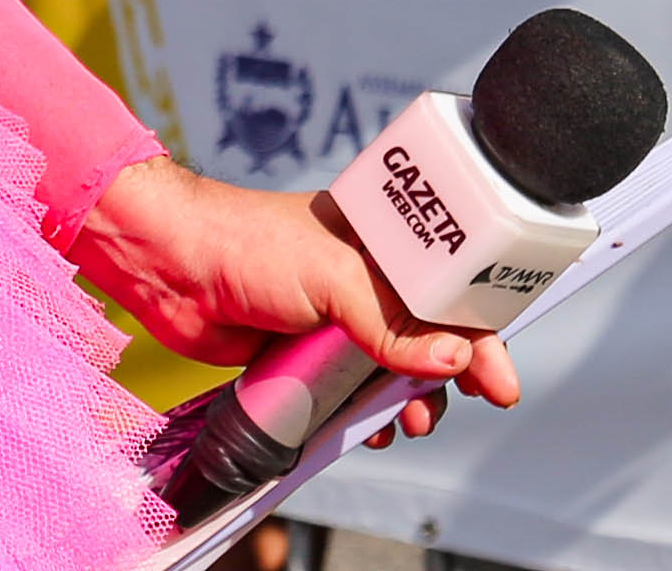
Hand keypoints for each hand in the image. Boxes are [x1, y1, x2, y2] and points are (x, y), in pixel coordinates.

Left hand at [71, 157, 517, 444]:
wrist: (171, 268)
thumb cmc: (245, 242)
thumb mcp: (334, 277)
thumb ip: (392, 324)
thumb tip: (451, 359)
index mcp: (381, 243)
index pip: (449, 290)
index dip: (480, 333)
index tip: (501, 378)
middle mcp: (363, 279)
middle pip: (429, 335)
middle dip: (452, 375)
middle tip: (469, 404)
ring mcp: (334, 318)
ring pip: (392, 370)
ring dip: (410, 400)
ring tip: (410, 421)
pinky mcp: (305, 353)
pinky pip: (351, 391)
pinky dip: (367, 414)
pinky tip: (372, 429)